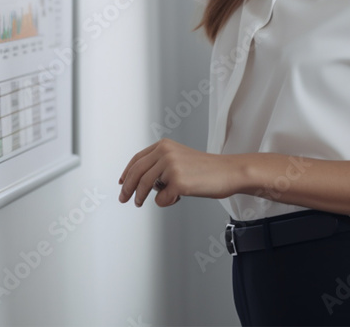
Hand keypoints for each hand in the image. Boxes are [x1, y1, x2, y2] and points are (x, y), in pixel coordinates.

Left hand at [118, 139, 240, 207]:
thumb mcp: (180, 159)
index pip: (137, 159)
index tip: (121, 182)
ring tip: (139, 203)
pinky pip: (161, 198)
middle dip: (127, 187)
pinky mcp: (178, 182)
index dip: (127, 172)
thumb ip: (161, 165)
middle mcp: (165, 153)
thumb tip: (140, 183)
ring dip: (139, 196)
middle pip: (136, 172)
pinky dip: (165, 202)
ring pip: (144, 185)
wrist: (228, 172)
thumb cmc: (207, 169)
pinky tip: (177, 198)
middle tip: (123, 198)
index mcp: (164, 145)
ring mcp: (171, 167)